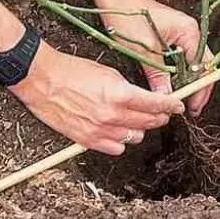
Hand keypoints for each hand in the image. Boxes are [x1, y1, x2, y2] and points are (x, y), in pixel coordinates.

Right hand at [10, 42, 184, 154]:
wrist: (42, 78)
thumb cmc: (71, 70)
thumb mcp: (108, 72)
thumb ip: (128, 89)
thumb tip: (144, 98)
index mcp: (120, 94)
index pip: (157, 104)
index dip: (171, 105)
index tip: (177, 105)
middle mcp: (113, 115)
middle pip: (149, 122)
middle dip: (160, 116)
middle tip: (161, 112)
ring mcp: (100, 130)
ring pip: (135, 137)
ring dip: (140, 129)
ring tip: (137, 120)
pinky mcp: (86, 140)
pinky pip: (116, 148)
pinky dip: (121, 141)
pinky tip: (119, 131)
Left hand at [96, 0, 213, 116]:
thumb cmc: (128, 17)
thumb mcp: (145, 52)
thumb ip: (159, 76)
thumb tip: (167, 96)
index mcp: (189, 32)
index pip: (204, 66)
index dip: (201, 88)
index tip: (194, 105)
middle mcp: (189, 30)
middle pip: (202, 65)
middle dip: (197, 86)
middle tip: (190, 106)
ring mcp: (181, 31)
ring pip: (191, 62)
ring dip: (187, 80)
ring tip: (180, 98)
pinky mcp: (170, 34)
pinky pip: (181, 57)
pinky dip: (178, 71)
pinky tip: (172, 83)